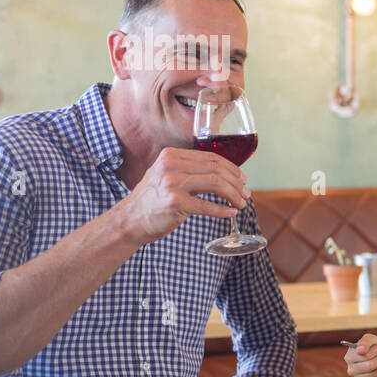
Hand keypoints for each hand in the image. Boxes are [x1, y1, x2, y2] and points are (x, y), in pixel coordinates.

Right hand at [114, 147, 248, 244]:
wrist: (130, 220)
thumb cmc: (152, 201)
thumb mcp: (166, 176)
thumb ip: (189, 170)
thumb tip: (225, 175)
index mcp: (171, 155)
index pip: (211, 157)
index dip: (232, 168)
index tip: (242, 179)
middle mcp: (171, 166)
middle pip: (217, 169)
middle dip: (236, 182)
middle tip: (246, 193)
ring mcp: (172, 183)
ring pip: (216, 183)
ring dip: (234, 194)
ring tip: (241, 203)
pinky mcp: (175, 203)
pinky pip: (208, 205)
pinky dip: (223, 210)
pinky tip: (231, 213)